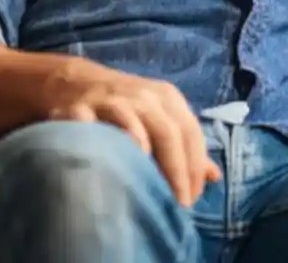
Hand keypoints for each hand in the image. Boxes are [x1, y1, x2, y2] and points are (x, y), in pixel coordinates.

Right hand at [40, 57, 220, 206]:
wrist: (74, 82)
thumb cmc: (127, 107)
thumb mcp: (160, 117)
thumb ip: (186, 145)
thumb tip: (214, 176)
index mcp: (168, 98)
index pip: (191, 133)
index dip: (194, 168)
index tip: (191, 199)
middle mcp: (143, 96)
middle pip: (168, 133)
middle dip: (176, 172)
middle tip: (174, 205)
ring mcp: (111, 100)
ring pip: (134, 128)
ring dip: (144, 163)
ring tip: (147, 193)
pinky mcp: (79, 109)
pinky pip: (92, 129)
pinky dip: (101, 148)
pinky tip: (108, 172)